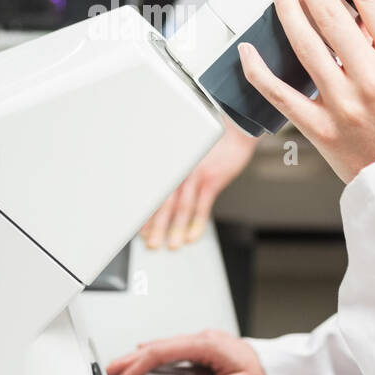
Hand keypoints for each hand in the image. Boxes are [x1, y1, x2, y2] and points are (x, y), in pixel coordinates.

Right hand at [107, 328, 273, 374]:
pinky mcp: (208, 351)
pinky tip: (148, 361)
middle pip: (157, 347)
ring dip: (141, 359)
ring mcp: (205, 344)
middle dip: (131, 360)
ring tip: (121, 369)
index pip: (161, 354)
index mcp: (207, 344)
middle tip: (108, 372)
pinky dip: (156, 359)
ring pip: (164, 349)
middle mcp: (204, 339)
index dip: (137, 367)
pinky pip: (175, 352)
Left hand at [139, 118, 256, 249]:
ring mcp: (195, 174)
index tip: (140, 229)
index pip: (153, 192)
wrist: (234, 130)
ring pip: (181, 206)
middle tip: (151, 243)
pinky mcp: (212, 180)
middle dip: (156, 226)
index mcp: (170, 163)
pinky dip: (196, 223)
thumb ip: (175, 173)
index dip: (146, 213)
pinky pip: (202, 206)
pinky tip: (192, 236)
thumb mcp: (186, 154)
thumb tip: (163, 199)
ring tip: (171, 245)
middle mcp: (179, 168)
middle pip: (164, 201)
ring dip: (175, 228)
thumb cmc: (209, 144)